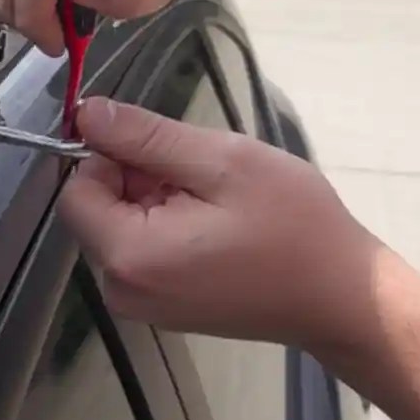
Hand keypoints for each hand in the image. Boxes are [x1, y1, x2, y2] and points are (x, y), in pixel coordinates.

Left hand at [57, 97, 383, 345]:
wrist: (343, 298)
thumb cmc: (293, 226)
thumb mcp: (221, 162)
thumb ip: (145, 137)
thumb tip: (87, 112)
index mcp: (129, 256)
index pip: (76, 189)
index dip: (110, 156)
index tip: (162, 147)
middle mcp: (121, 289)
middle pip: (95, 209)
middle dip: (136, 178)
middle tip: (201, 175)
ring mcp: (142, 305)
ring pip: (119, 226)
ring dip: (155, 199)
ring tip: (215, 201)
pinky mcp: (163, 307)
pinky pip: (141, 250)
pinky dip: (167, 225)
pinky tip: (215, 224)